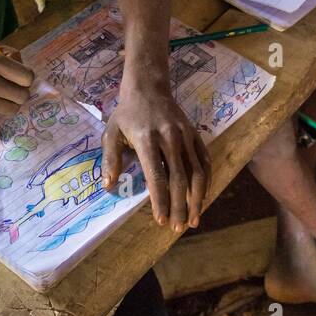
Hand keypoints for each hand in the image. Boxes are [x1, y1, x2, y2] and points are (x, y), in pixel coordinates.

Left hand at [101, 84, 210, 230]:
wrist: (149, 87)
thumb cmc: (127, 114)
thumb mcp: (111, 133)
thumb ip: (110, 159)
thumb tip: (109, 187)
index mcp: (147, 138)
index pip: (157, 175)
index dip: (160, 199)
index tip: (160, 220)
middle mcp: (170, 138)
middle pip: (179, 178)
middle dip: (180, 206)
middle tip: (177, 228)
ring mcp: (186, 136)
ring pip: (197, 172)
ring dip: (197, 198)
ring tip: (193, 220)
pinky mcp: (196, 134)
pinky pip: (205, 161)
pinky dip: (207, 182)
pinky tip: (203, 198)